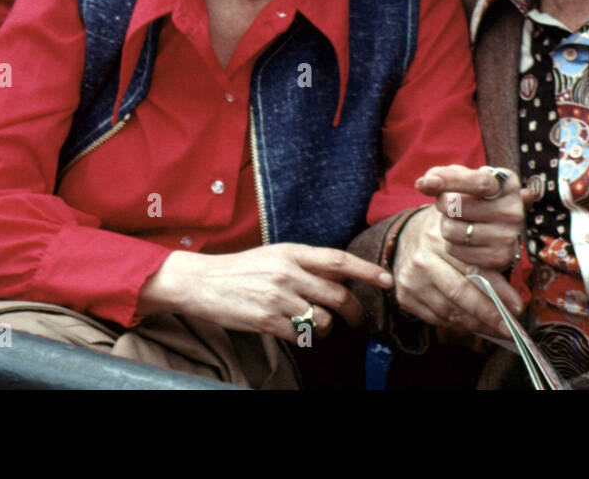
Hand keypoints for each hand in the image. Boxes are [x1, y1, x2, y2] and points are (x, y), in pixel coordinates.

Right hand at [138, 243, 392, 343]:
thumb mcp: (276, 255)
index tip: (386, 280)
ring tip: (319, 328)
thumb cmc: (242, 268)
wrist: (202, 281)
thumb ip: (306, 264)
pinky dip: (305, 337)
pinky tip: (298, 333)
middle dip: (355, 311)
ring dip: (328, 328)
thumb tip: (340, 278)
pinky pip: (301, 335)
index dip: (367, 271)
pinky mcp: (267, 320)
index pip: (339, 261)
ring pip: (323, 319)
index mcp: (293, 252)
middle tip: (358, 319)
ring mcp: (278, 298)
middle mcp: (288, 273)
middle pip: (338, 295)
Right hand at [392, 204, 522, 339]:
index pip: (473, 268)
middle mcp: (423, 258)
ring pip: (449, 311)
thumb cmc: (445, 236)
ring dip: (476, 324)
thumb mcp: (462, 232)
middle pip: (460, 293)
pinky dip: (458, 325)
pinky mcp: (405, 297)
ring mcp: (411, 280)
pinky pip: (437, 318)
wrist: (404, 237)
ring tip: (497, 330)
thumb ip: (484, 253)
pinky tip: (475, 325)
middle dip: (489, 314)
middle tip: (510, 327)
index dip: (498, 290)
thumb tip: (514, 288)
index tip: (517, 306)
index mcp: (440, 237)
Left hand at [414, 165, 526, 269]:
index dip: (450, 180)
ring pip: (452, 230)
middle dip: (443, 205)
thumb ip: (442, 175)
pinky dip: (451, 245)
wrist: (493, 228)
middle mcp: (512, 210)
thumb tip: (423, 183)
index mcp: (507, 184)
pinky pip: (456, 250)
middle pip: (457, 206)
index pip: (479, 182)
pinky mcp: (497, 258)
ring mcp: (507, 236)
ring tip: (459, 223)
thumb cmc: (473, 197)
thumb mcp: (463, 180)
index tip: (427, 182)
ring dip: (446, 226)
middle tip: (449, 206)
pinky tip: (463, 240)